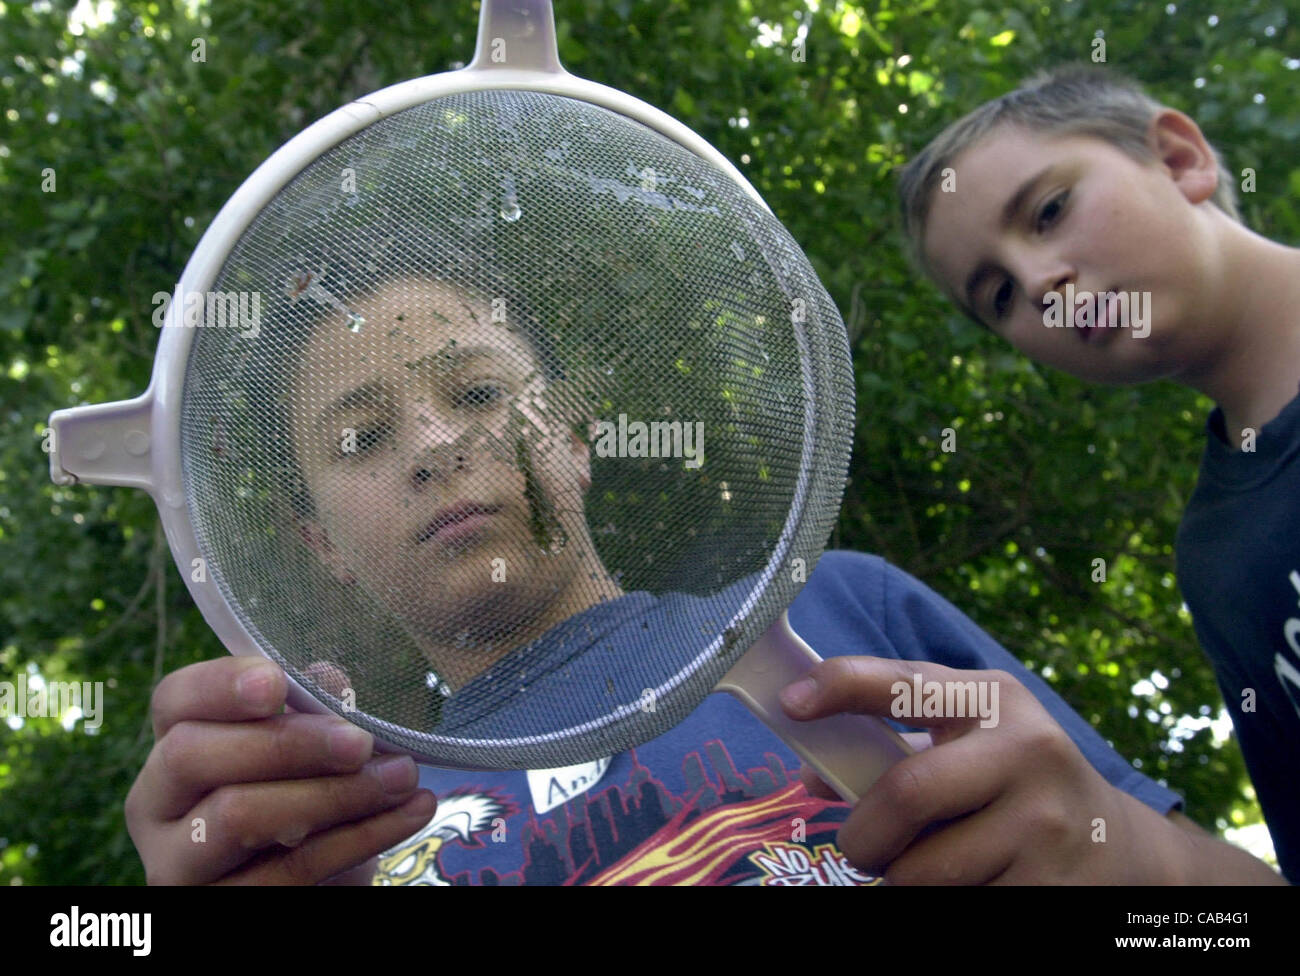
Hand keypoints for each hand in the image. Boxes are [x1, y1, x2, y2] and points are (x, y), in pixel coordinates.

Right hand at [125, 656, 436, 884]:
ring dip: (334, 794)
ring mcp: (178, 863)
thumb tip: (326, 677)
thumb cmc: (309, 797)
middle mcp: (157, 804)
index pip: (175, 700)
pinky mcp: (219, 907)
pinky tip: (409, 812)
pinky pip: (288, 871)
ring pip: (237, 818)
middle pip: (193, 755)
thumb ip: (312, 708)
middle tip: (360, 742)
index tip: (276, 682)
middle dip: (286, 744)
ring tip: (403, 777)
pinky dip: (360, 838)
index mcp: (175, 743)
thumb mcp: (312, 750)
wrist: (322, 883)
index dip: (219, 686)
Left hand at [780, 656, 1185, 883]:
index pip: (905, 683)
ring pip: (922, 871)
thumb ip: (893, 743)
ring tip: (929, 864)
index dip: (841, 686)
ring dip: (902, 879)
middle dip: (862, 835)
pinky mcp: (1052, 888)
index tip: (790, 703)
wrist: (1117, 845)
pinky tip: (975, 884)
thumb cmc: (1011, 781)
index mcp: (993, 700)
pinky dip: (944, 904)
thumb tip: (813, 776)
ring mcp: (1046, 823)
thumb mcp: (968, 740)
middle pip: (905, 794)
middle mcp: (1027, 751)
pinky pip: (958, 908)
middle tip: (860, 848)